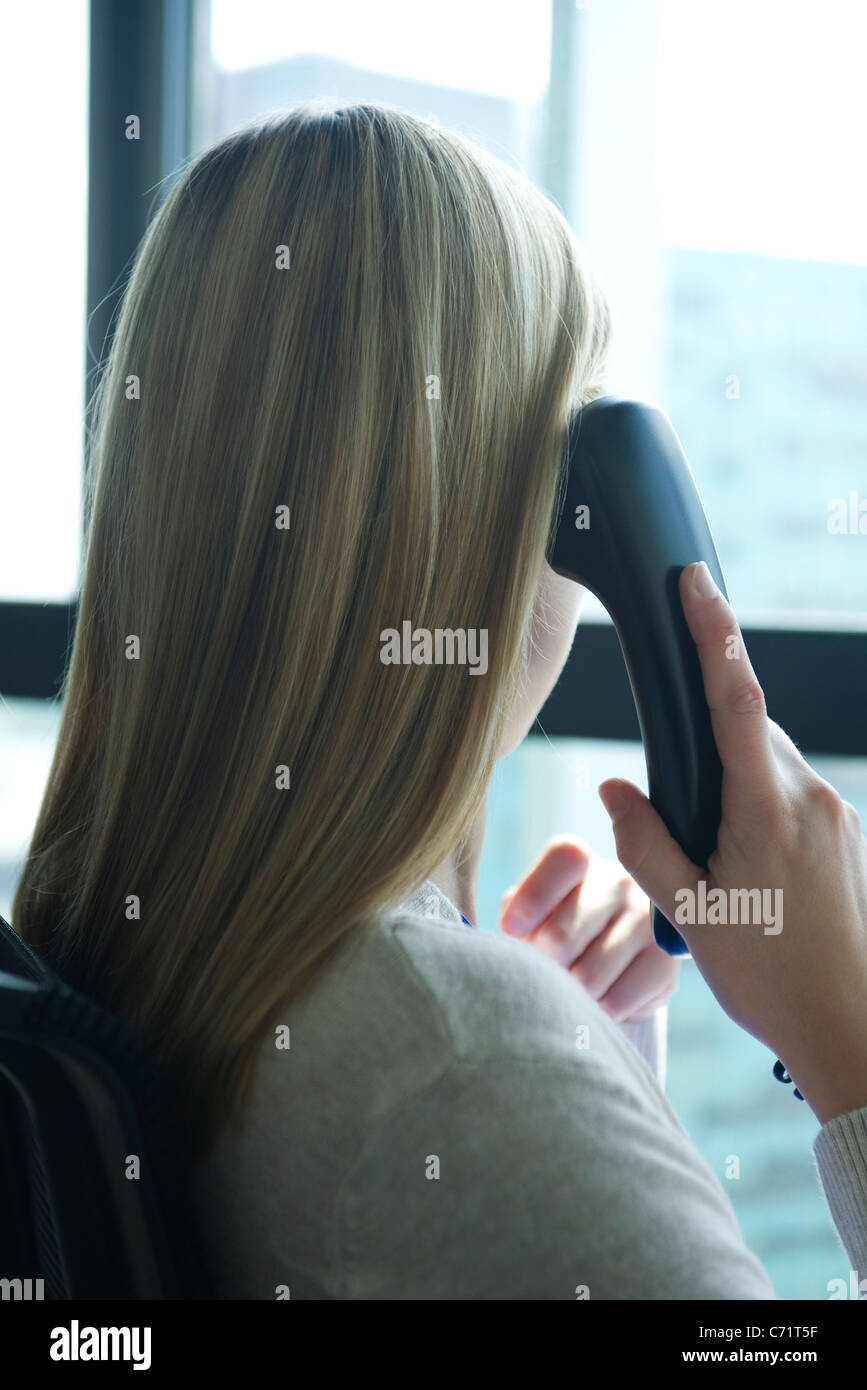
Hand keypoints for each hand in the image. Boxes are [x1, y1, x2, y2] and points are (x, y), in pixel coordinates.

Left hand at [498, 837, 680, 1022]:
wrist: (611, 963)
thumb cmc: (554, 931)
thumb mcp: (529, 915)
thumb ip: (516, 913)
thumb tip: (513, 929)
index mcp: (580, 861)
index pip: (564, 859)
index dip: (532, 898)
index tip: (510, 930)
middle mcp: (618, 881)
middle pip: (563, 934)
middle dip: (543, 965)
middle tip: (543, 972)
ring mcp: (647, 919)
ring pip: (589, 975)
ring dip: (570, 993)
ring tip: (570, 988)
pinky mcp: (666, 960)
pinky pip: (619, 999)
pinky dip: (598, 1011)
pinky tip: (596, 1002)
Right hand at [598, 561, 866, 1123]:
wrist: (855, 1029)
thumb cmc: (771, 975)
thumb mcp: (690, 911)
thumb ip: (646, 840)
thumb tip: (615, 786)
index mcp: (766, 806)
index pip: (736, 696)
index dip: (715, 631)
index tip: (696, 581)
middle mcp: (811, 797)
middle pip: (752, 732)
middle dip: (711, 747)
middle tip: (689, 826)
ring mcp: (839, 815)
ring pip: (774, 766)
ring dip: (737, 788)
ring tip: (725, 870)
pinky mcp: (850, 837)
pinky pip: (795, 797)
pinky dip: (764, 811)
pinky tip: (755, 876)